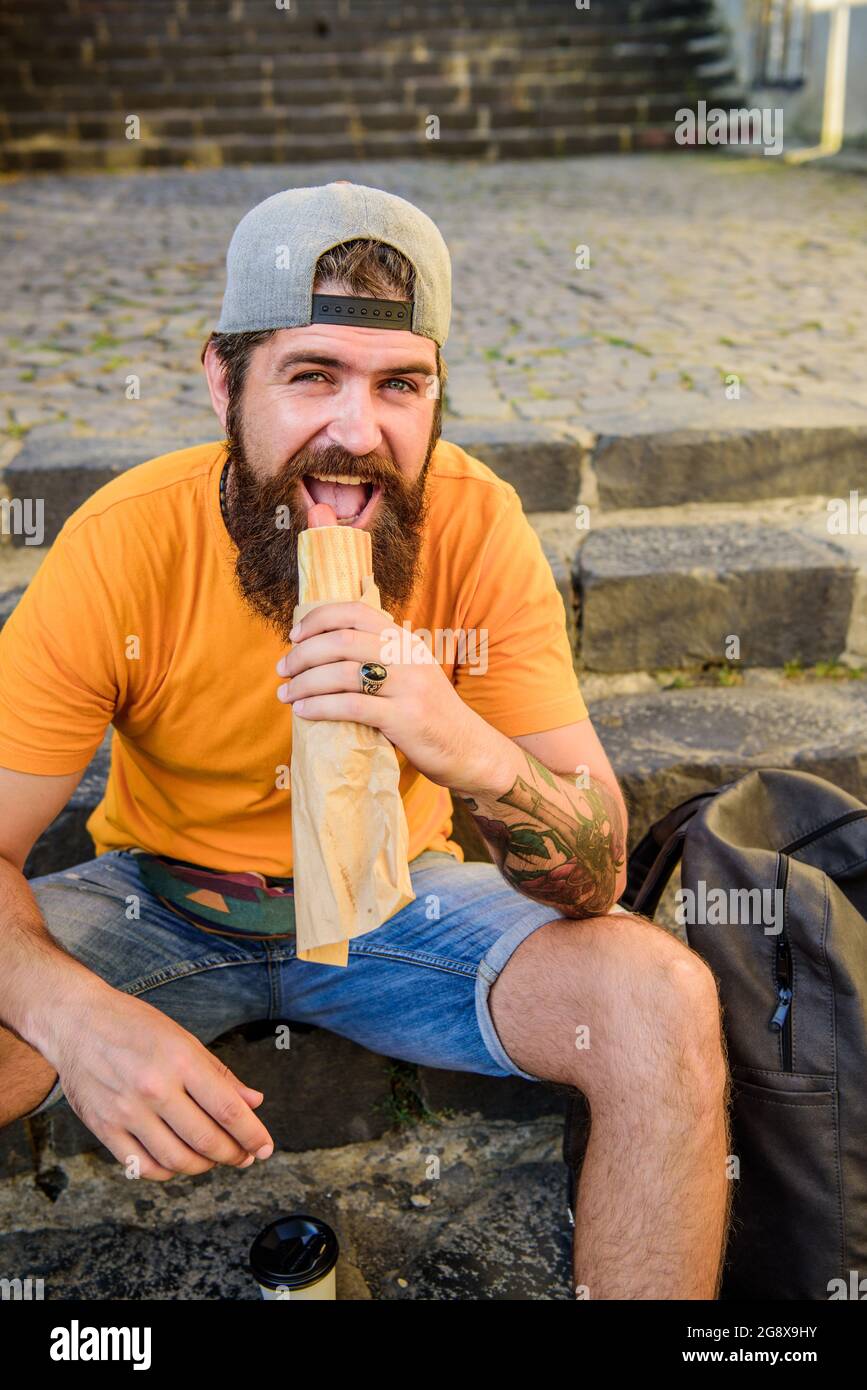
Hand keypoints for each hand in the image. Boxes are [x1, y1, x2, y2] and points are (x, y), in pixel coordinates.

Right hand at [49, 981, 273, 1180]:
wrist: (76, 1022)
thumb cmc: (134, 1025)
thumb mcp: (183, 1038)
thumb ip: (220, 1074)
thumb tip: (254, 1102)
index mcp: (181, 1060)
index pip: (228, 1110)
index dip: (253, 1134)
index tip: (265, 1147)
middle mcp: (154, 1088)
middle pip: (206, 1140)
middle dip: (233, 1154)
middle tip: (244, 1156)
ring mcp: (127, 1111)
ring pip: (176, 1160)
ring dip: (203, 1166)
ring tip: (214, 1159)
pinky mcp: (104, 1127)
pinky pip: (142, 1166)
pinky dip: (167, 1172)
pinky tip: (178, 1162)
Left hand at [277, 601, 500, 792]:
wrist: (468, 749)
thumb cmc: (429, 715)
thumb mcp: (410, 675)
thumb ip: (380, 660)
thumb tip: (324, 653)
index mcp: (405, 641)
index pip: (355, 612)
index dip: (318, 619)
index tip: (295, 636)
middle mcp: (408, 656)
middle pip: (342, 640)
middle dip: (303, 654)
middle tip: (283, 670)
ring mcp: (409, 686)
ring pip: (342, 672)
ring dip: (304, 682)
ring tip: (286, 694)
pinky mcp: (405, 718)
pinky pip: (352, 706)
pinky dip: (320, 707)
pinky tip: (303, 712)